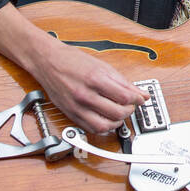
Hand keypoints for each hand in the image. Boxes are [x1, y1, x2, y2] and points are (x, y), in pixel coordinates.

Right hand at [29, 39, 147, 134]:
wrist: (48, 62)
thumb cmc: (73, 61)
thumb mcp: (102, 66)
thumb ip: (123, 82)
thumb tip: (141, 94)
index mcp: (95, 79)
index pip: (124, 97)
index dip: (137, 100)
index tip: (140, 99)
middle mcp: (85, 95)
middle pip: (116, 113)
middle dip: (129, 111)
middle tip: (130, 106)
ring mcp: (76, 107)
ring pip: (104, 126)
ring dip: (117, 122)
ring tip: (119, 114)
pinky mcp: (70, 114)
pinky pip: (90, 129)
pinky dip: (103, 127)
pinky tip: (107, 119)